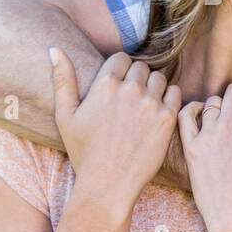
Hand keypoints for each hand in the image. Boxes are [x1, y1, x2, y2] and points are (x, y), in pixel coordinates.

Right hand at [51, 48, 181, 207]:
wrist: (109, 183)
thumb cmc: (84, 151)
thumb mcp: (66, 116)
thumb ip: (62, 80)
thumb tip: (55, 49)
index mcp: (105, 85)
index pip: (121, 58)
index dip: (120, 69)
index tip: (118, 84)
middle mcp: (130, 90)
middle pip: (141, 67)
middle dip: (136, 77)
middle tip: (131, 97)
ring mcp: (152, 103)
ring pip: (160, 78)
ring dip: (154, 86)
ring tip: (144, 104)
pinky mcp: (167, 118)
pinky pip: (175, 92)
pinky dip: (169, 97)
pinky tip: (159, 111)